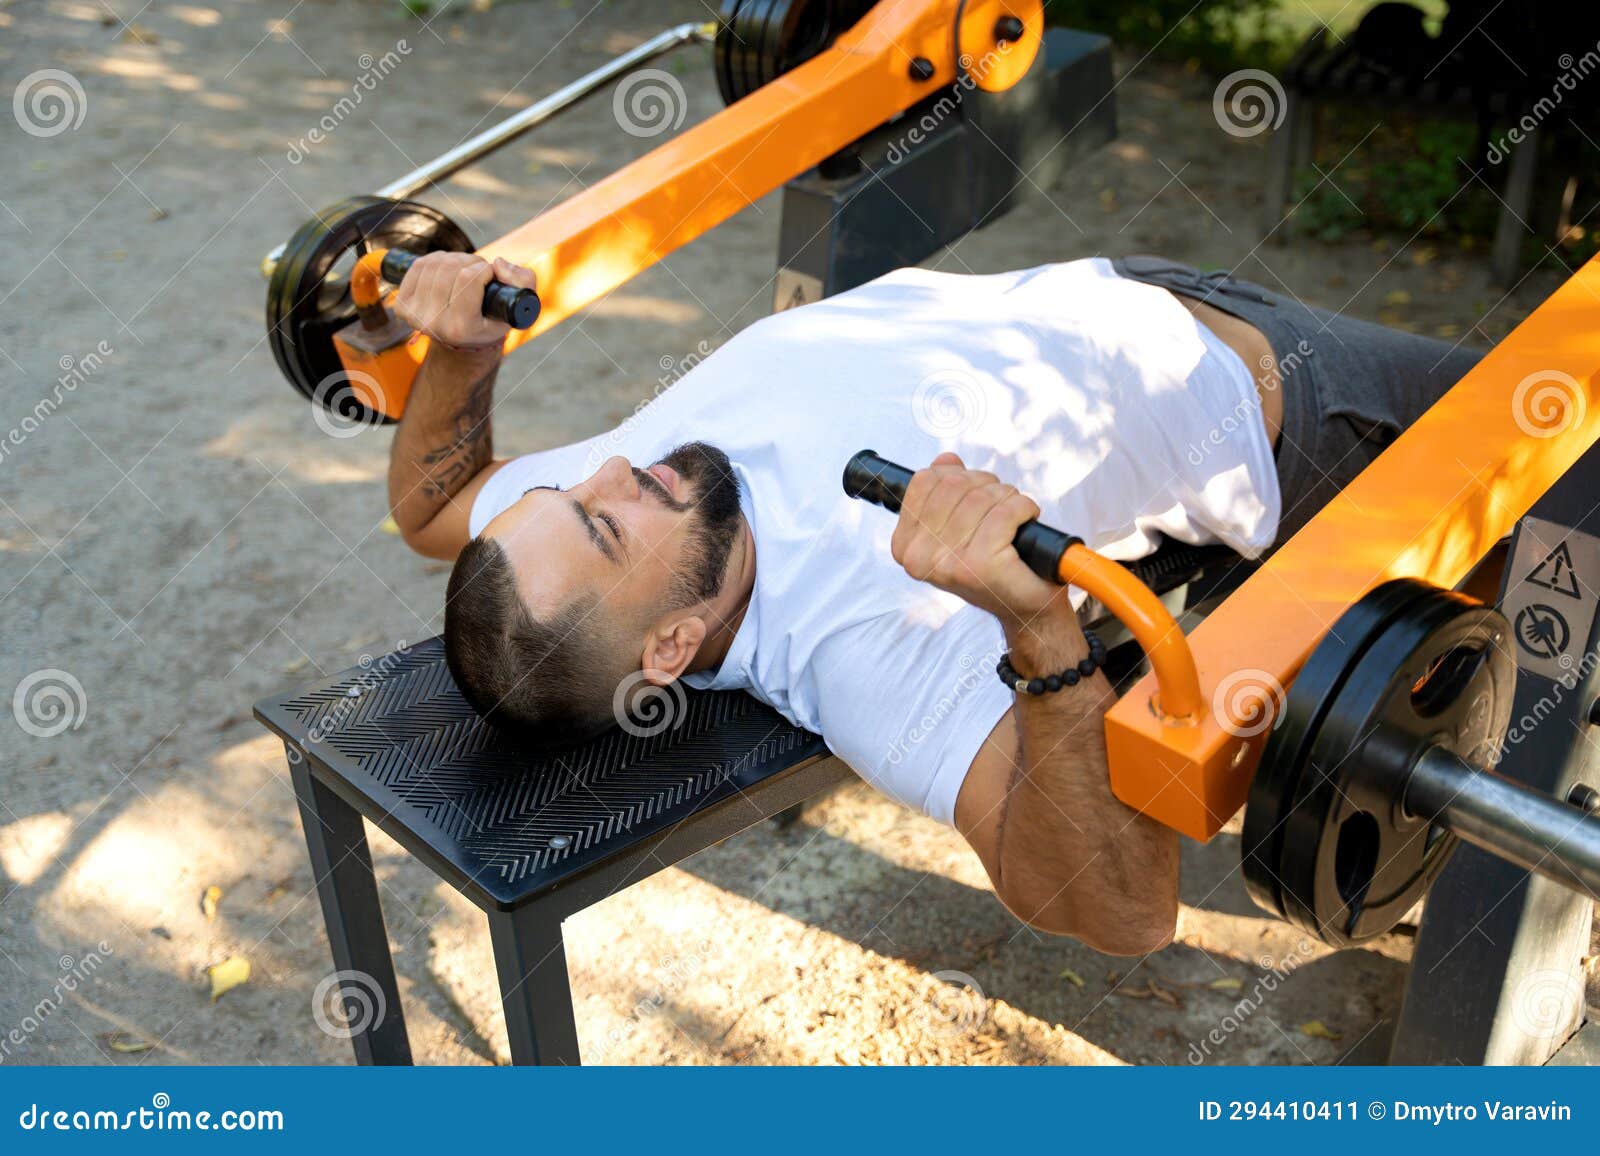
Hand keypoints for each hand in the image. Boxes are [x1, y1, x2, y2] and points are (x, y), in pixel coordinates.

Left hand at [390, 252, 536, 350]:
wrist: (464, 340)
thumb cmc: (492, 319)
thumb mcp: (517, 305)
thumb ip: (523, 282)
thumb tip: (498, 264)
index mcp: (461, 328)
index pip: (469, 278)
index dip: (484, 269)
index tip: (491, 276)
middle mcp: (433, 324)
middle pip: (451, 267)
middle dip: (470, 262)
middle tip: (479, 272)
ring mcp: (414, 315)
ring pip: (435, 263)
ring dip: (454, 259)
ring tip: (465, 271)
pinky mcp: (401, 305)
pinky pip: (419, 265)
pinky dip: (436, 260)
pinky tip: (446, 270)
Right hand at [890, 452, 1064, 626]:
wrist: (1026, 607)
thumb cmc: (995, 566)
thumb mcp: (960, 526)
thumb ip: (945, 492)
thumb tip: (944, 461)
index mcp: (904, 545)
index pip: (924, 481)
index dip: (958, 476)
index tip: (976, 497)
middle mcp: (918, 557)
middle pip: (954, 485)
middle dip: (986, 485)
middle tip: (1002, 506)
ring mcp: (947, 563)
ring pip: (981, 497)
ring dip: (1007, 498)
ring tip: (1015, 517)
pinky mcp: (979, 565)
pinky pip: (1004, 512)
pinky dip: (1024, 508)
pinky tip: (1027, 521)